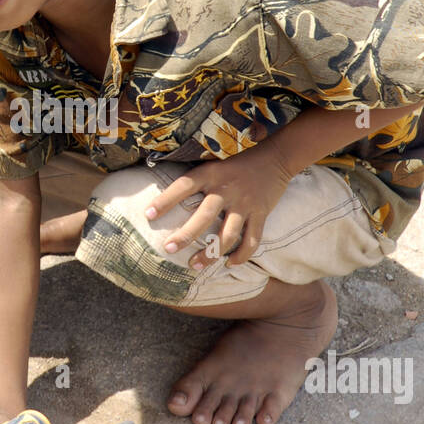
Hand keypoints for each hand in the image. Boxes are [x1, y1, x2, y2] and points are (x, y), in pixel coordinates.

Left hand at [144, 139, 294, 267]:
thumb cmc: (237, 165)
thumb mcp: (214, 165)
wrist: (275, 157)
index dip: (165, 200)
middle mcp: (226, 189)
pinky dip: (241, 255)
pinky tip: (229, 263)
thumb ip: (197, 180)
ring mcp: (245, 203)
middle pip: (204, 216)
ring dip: (211, 253)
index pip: (183, 186)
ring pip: (228, 234)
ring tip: (196, 265)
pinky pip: (252, 240)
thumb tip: (167, 198)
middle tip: (169, 249)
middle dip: (186, 235)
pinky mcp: (261, 213)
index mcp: (211, 174)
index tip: (148, 215)